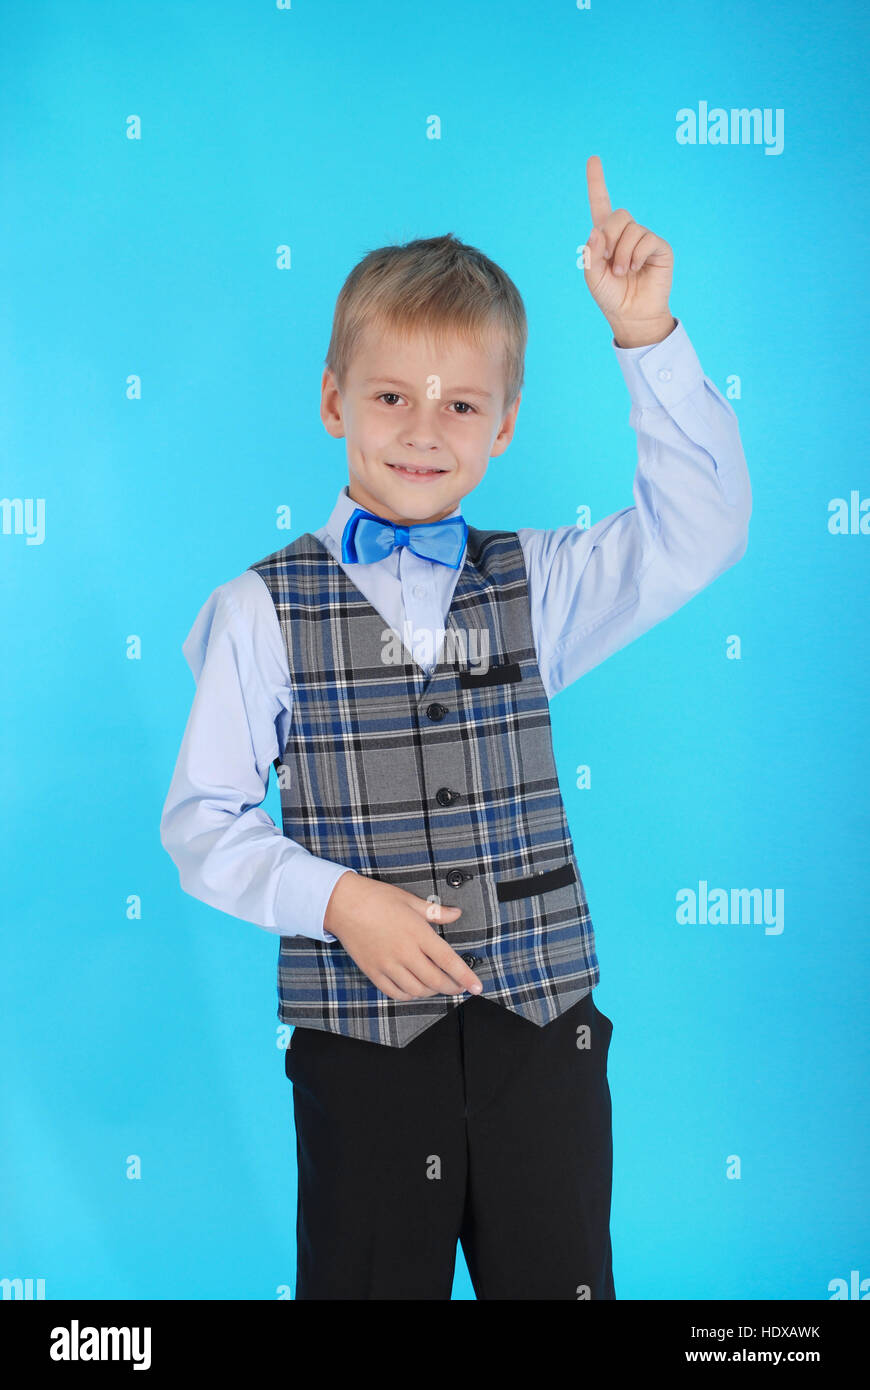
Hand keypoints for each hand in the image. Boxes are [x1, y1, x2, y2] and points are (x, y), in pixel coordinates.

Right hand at [323, 870, 482, 1000]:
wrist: (342, 904)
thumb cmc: (376, 898)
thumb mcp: (410, 900)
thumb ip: (436, 911)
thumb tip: (456, 914)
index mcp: (417, 933)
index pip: (449, 961)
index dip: (466, 977)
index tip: (477, 987)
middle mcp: (404, 952)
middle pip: (435, 981)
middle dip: (452, 987)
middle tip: (459, 987)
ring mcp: (388, 964)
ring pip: (417, 990)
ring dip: (431, 991)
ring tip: (437, 985)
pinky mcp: (373, 971)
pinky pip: (395, 993)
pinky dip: (409, 995)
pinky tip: (414, 988)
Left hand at [583, 155, 674, 346]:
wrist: (631, 314)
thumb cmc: (611, 297)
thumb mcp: (593, 277)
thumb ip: (591, 254)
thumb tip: (597, 230)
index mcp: (606, 237)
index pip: (600, 205)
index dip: (597, 182)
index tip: (593, 158)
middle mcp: (626, 234)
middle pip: (618, 215)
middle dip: (610, 238)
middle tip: (609, 263)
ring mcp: (644, 239)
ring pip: (631, 229)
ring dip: (621, 254)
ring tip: (622, 272)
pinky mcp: (659, 248)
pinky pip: (646, 239)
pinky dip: (636, 255)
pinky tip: (635, 268)